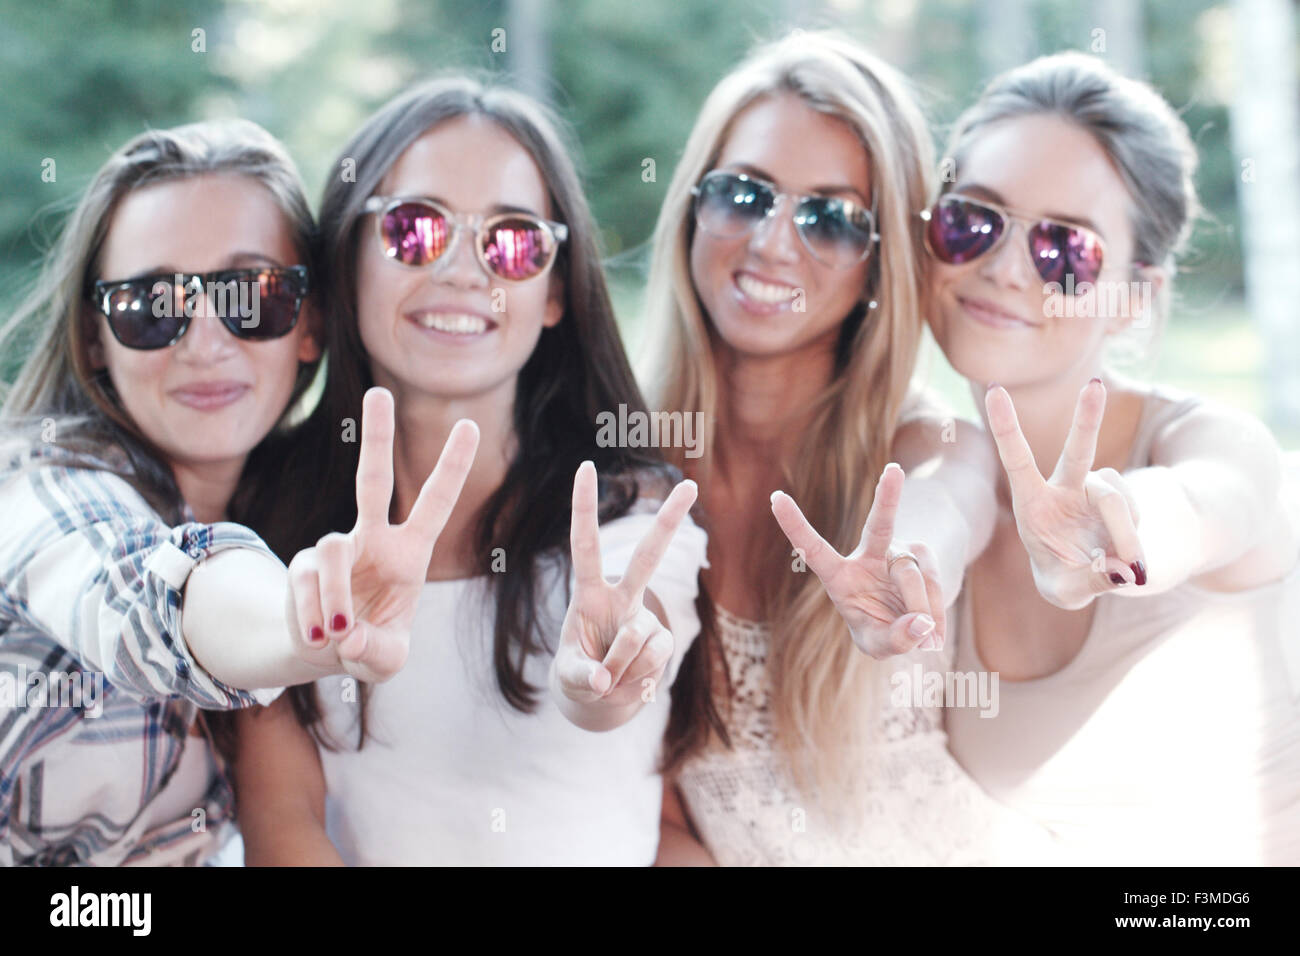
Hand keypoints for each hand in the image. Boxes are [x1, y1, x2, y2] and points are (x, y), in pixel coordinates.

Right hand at [285, 387, 479, 681]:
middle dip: (376, 436)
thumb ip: (377, 652)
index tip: (469, 424)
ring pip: (330, 550)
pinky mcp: (300, 566)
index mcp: (410, 552)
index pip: (435, 502)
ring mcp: (335, 549)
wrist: (326, 653)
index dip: (451, 466)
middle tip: (380, 391)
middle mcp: (373, 539)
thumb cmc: (370, 646)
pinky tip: (320, 637)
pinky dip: (313, 612)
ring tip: (340, 632)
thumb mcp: (386, 659)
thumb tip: (349, 635)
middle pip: (372, 480)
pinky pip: (305, 581)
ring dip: (335, 594)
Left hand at [553, 461, 698, 708]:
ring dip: (616, 670)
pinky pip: (653, 660)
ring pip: (634, 639)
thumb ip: (581, 677)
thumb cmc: (578, 673)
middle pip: (647, 555)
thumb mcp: (569, 677)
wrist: (601, 695)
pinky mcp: (663, 641)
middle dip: (669, 520)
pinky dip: (635, 679)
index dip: (584, 508)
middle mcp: (622, 597)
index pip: (585, 545)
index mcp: (588, 593)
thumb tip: (604, 682)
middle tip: (690, 485)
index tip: (586, 467)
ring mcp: (645, 619)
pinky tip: (630, 681)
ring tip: (607, 679)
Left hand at [770, 463, 944, 658]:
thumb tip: (921, 624)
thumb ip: (894, 640)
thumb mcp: (878, 645)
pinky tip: (934, 632)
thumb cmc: (881, 629)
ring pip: (911, 576)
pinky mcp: (925, 555)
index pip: (814, 549)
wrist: (914, 618)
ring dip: (921, 611)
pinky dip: (937, 613)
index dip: (794, 525)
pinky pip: (934, 584)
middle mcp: (869, 555)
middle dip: (887, 498)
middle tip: (894, 471)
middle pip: (880, 526)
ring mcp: (900, 552)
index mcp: (840, 576)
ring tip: (926, 641)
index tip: (775, 497)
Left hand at [985, 379, 1145, 609]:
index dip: (1005, 426)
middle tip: (1094, 385)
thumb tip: (1123, 569)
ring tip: (1117, 561)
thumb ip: (1090, 581)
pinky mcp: (1126, 497)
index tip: (993, 389)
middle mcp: (1065, 487)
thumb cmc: (1065, 578)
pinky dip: (1132, 539)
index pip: (1017, 460)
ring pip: (1114, 499)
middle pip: (1078, 450)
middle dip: (1087, 417)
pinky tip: (1124, 554)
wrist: (1094, 575)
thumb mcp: (1066, 592)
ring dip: (1120, 533)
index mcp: (1032, 502)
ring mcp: (1098, 490)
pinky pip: (1134, 512)